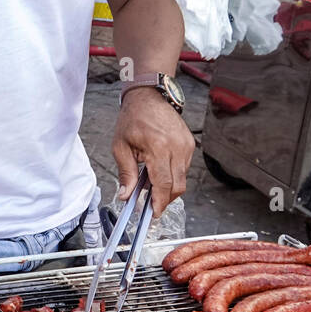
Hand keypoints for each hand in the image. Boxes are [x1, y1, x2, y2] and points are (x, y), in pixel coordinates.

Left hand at [113, 86, 195, 215]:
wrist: (149, 98)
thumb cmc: (132, 120)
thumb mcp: (120, 146)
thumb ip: (125, 173)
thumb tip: (125, 196)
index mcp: (158, 148)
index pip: (163, 184)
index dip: (159, 202)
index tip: (153, 214)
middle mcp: (177, 148)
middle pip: (177, 186)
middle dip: (165, 199)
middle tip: (151, 205)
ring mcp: (186, 146)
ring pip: (182, 179)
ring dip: (168, 187)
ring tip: (151, 185)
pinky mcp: (190, 144)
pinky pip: (184, 168)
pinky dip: (173, 175)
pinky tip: (159, 171)